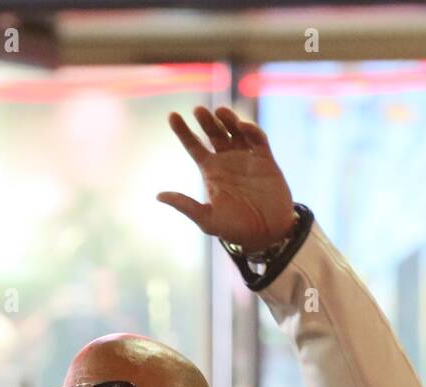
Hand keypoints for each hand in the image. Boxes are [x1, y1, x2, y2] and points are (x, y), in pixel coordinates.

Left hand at [158, 106, 295, 253]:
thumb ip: (185, 205)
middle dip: (206, 121)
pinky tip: (242, 127)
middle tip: (198, 111)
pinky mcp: (266, 161)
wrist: (267, 235)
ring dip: (228, 119)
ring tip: (220, 111)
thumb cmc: (235, 230)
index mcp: (211, 172)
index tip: (172, 115)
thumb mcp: (207, 219)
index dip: (182, 131)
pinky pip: (258, 140)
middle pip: (213, 133)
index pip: (193, 146)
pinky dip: (251, 130)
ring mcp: (247, 159)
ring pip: (235, 131)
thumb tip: (158, 196)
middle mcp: (227, 161)